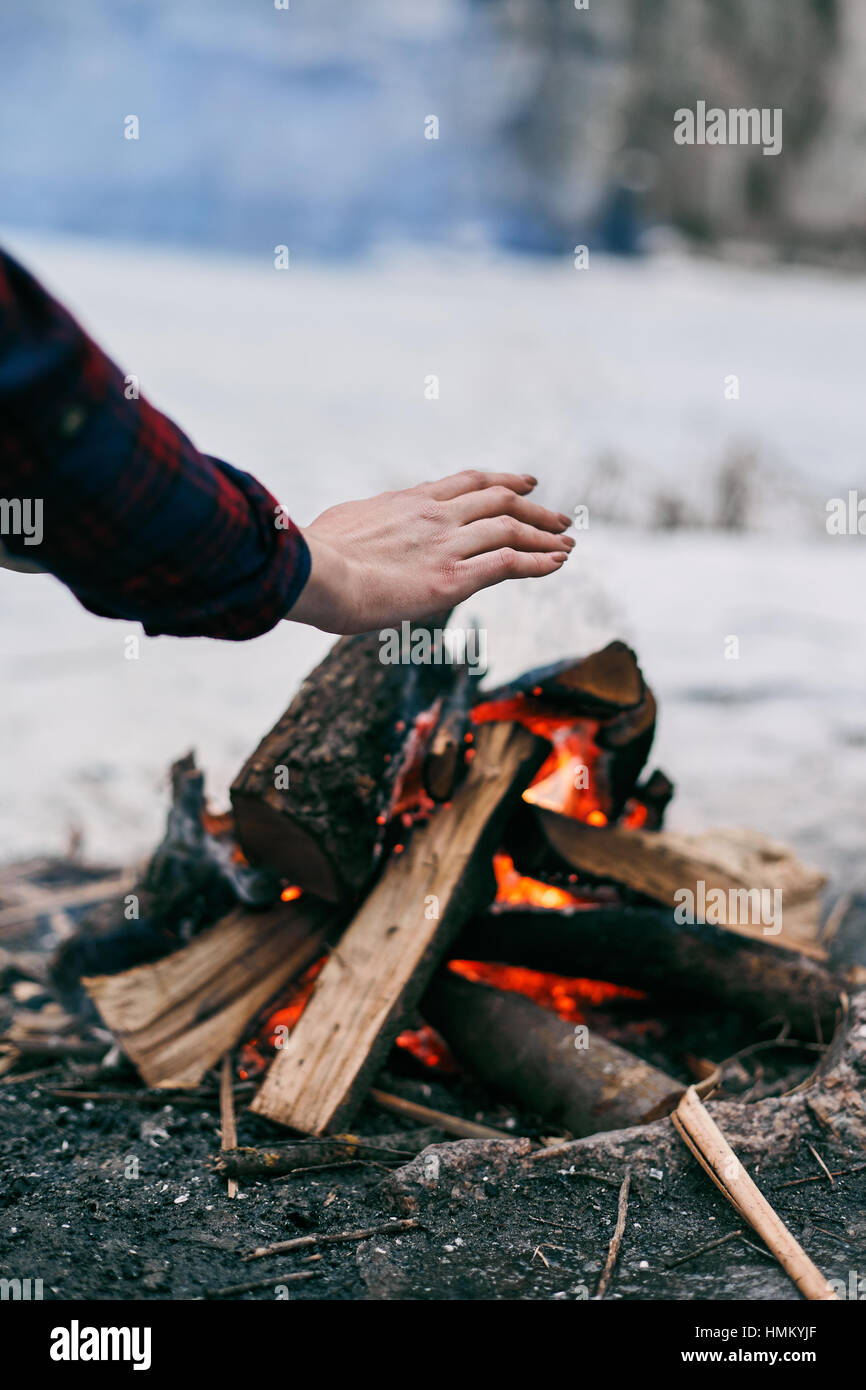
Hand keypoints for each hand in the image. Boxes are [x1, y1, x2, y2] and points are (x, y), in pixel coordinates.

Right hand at [287, 470, 572, 633]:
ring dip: (545, 536)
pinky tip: (558, 563)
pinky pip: (507, 564)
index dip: (501, 480)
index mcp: (409, 501)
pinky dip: (538, 562)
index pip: (467, 483)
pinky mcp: (450, 579)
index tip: (525, 482)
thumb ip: (363, 525)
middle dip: (535, 508)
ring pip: (510, 530)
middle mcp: (434, 516)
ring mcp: (445, 545)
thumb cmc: (312, 556)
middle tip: (560, 518)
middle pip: (499, 499)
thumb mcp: (342, 524)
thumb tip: (352, 535)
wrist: (311, 570)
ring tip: (568, 543)